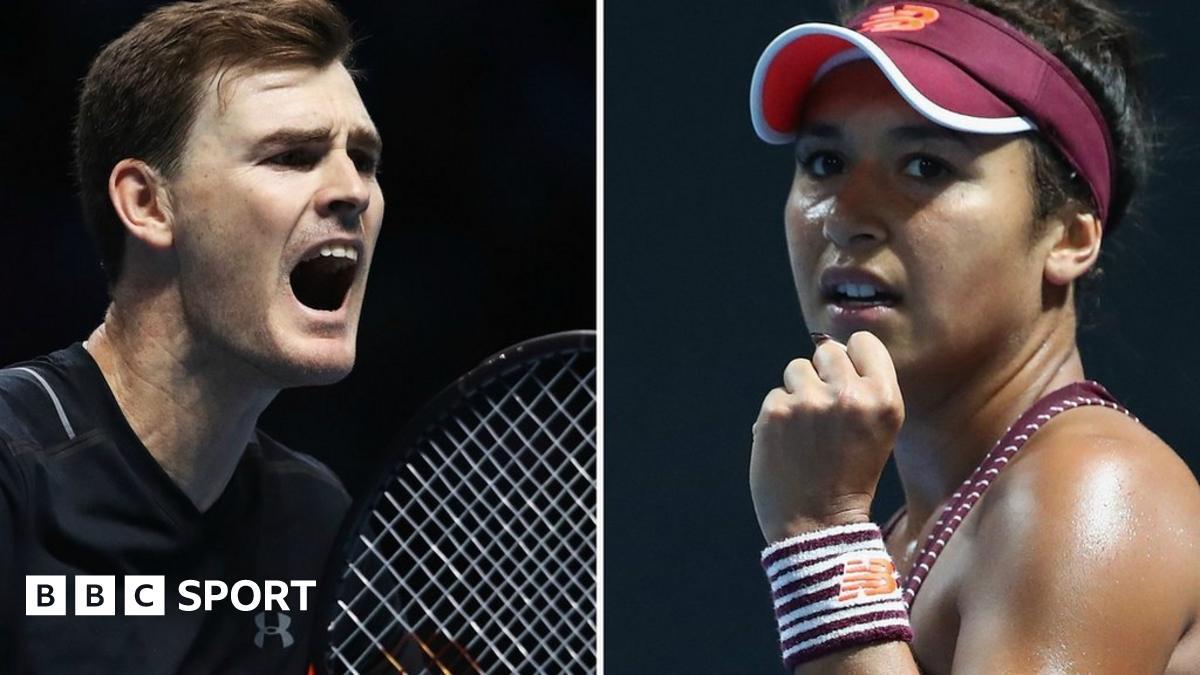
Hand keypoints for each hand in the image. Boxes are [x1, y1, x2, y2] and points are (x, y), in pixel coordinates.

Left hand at [750, 331, 904, 542]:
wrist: (818, 525)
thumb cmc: (850, 477)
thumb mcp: (879, 430)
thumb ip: (863, 388)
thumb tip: (830, 347)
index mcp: (884, 398)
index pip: (863, 342)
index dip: (852, 359)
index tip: (848, 383)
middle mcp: (849, 394)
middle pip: (827, 350)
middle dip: (823, 374)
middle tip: (825, 414)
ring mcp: (810, 401)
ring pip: (796, 369)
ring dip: (798, 393)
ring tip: (808, 432)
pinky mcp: (776, 411)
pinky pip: (775, 395)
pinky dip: (778, 416)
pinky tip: (789, 444)